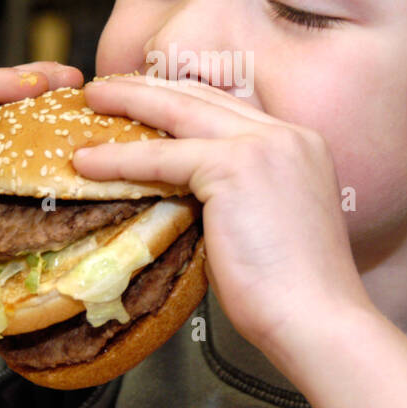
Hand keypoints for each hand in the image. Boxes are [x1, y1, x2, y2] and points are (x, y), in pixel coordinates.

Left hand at [72, 75, 372, 359]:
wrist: (317, 319)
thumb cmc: (289, 293)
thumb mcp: (262, 223)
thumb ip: (229, 195)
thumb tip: (179, 192)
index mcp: (299, 145)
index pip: (228, 108)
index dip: (182, 100)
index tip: (148, 97)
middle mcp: (286, 135)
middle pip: (202, 97)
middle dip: (150, 88)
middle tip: (109, 88)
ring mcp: (263, 146)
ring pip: (179, 111)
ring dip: (129, 102)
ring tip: (93, 103)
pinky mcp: (235, 167)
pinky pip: (163, 157)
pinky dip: (120, 159)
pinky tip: (89, 161)